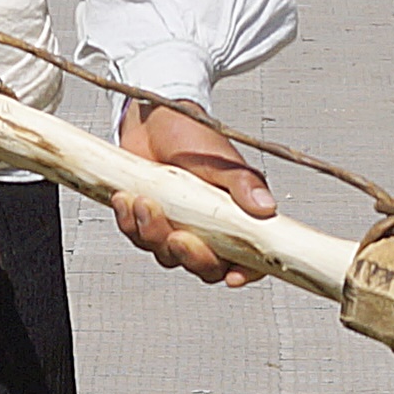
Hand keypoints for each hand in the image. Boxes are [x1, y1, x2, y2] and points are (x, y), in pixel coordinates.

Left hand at [112, 100, 275, 287]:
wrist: (151, 117)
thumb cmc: (191, 134)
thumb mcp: (220, 159)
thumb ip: (242, 184)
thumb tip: (267, 209)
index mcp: (235, 217)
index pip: (249, 258)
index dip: (246, 273)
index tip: (232, 276)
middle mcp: (208, 228)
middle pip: (205, 266)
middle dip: (189, 256)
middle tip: (177, 236)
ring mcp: (177, 225)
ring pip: (167, 254)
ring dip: (152, 234)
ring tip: (143, 201)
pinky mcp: (149, 220)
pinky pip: (138, 237)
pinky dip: (130, 223)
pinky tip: (126, 200)